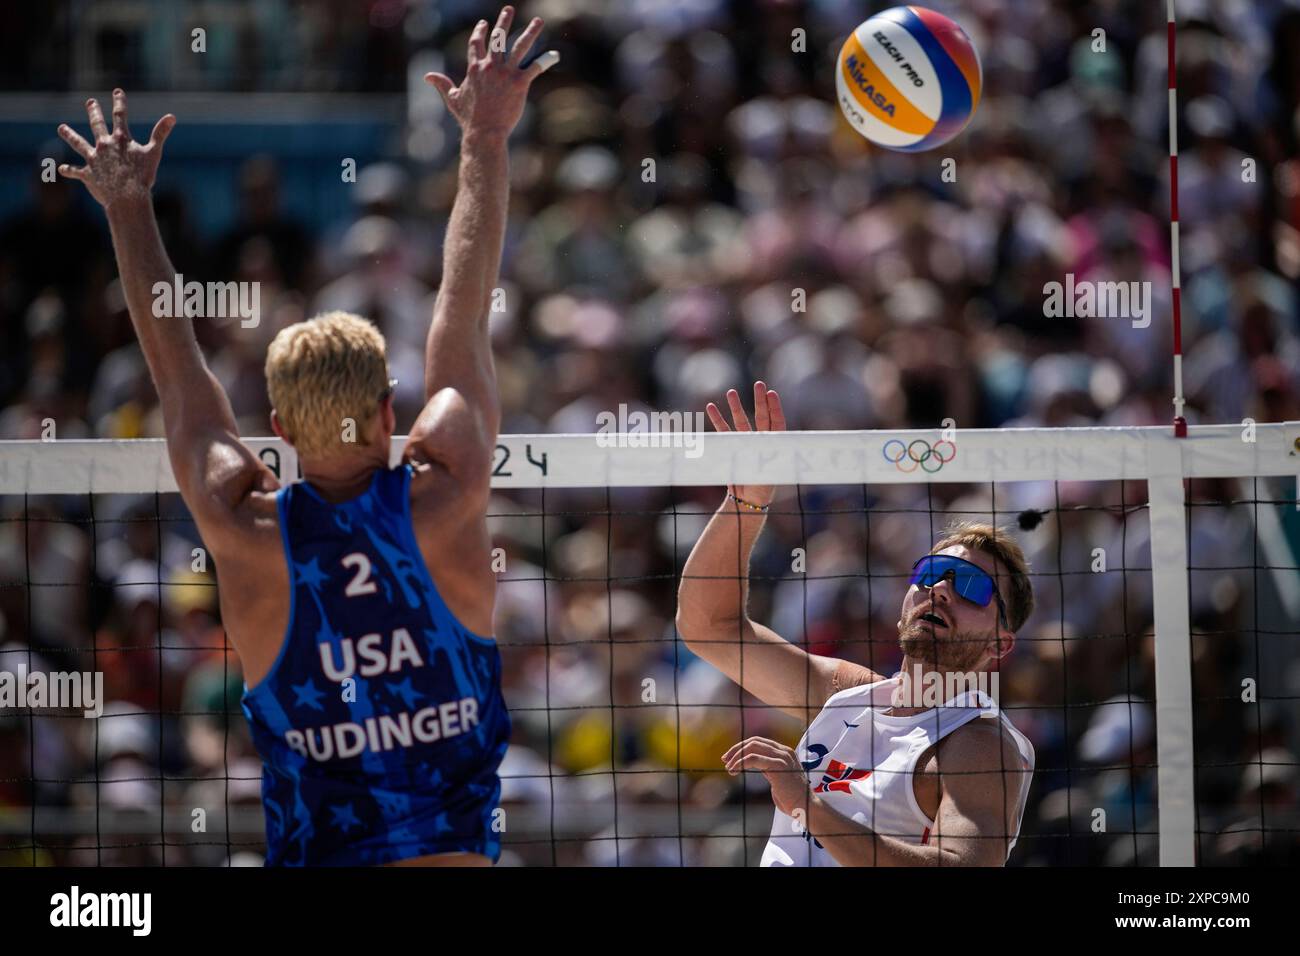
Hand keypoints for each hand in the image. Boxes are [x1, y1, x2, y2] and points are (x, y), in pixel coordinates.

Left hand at [57, 89, 174, 208]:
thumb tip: (172, 116)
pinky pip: (76, 171)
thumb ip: (160, 134)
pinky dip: (69, 171)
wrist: (127, 197)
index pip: (120, 115)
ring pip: (79, 144)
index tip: (117, 92)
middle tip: (90, 103)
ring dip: (70, 135)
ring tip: (62, 128)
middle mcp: (104, 145)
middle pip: (97, 125)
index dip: (119, 102)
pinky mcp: (88, 174)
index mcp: (120, 139)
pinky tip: (61, 169)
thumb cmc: (142, 176)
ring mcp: (94, 159)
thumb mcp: (154, 153)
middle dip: (94, 112)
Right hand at [424, 6, 557, 140]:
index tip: (484, 23)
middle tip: (508, 9)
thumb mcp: (452, 98)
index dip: (480, 31)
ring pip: (520, 46)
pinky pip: (534, 67)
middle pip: (498, 37)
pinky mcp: (519, 83)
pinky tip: (555, 55)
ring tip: (538, 21)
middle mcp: (490, 66)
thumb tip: (427, 76)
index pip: (477, 42)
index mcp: (474, 67)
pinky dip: (545, 60)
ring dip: (530, 32)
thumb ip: (442, 84)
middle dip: (504, 21)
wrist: (484, 132)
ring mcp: (505, 74)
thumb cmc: (469, 118)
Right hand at [705, 381, 785, 507]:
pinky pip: (724, 432)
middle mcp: (762, 441)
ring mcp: (747, 443)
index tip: (771, 393)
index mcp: (775, 445)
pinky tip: (711, 408)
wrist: (748, 501)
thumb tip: (764, 441)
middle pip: (761, 417)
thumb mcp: (769, 470)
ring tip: (731, 392)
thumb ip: (766, 455)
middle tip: (759, 384)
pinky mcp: (733, 448)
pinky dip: (718, 421)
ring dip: (736, 407)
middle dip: (759, 400)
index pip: (777, 422)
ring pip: (741, 421)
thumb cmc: (762, 488)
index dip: (774, 408)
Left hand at [723, 736, 808, 816]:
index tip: (729, 757)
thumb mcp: (777, 776)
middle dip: (736, 750)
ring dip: (736, 757)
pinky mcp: (779, 766)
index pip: (758, 741)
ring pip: (752, 748)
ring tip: (728, 768)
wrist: (804, 808)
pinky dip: (740, 763)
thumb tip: (749, 762)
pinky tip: (734, 771)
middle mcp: (784, 751)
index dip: (741, 747)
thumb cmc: (790, 797)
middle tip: (725, 760)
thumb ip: (767, 767)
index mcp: (784, 751)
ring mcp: (782, 757)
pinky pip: (754, 758)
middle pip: (754, 741)